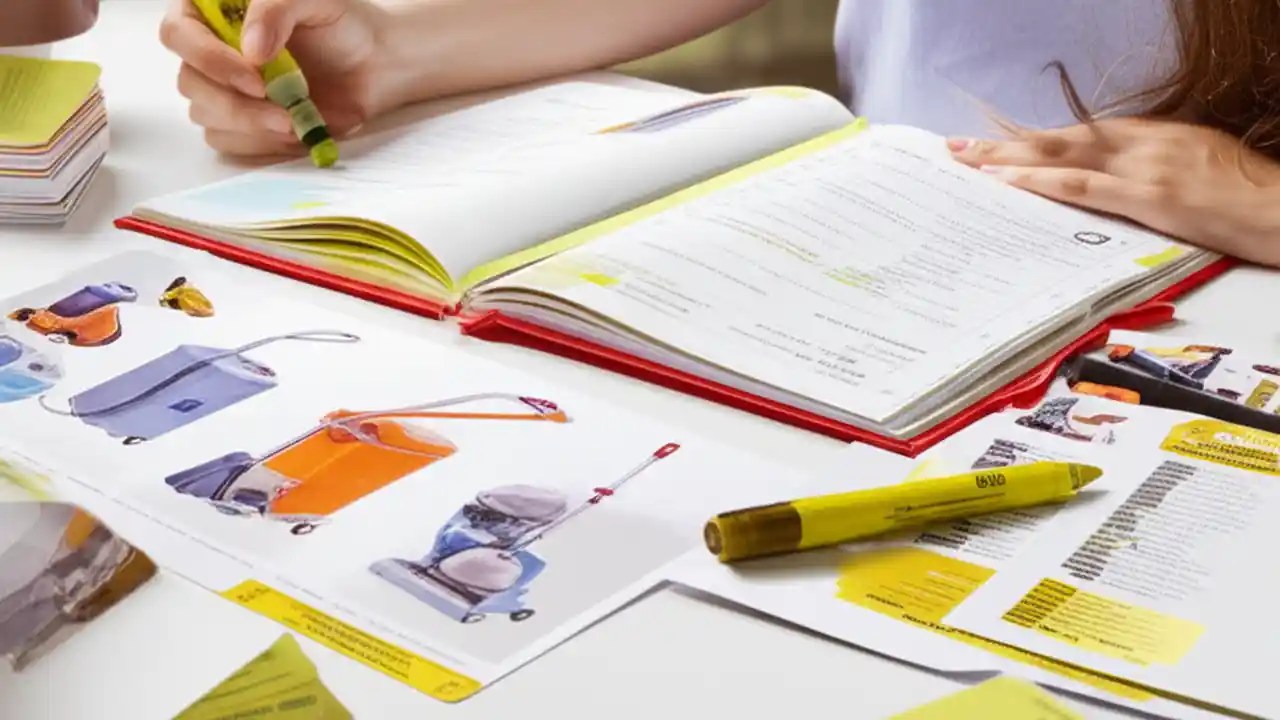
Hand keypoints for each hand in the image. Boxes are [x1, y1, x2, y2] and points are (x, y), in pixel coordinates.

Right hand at [160, 0, 389, 158]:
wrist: (372, 64)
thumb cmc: (341, 24)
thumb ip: (277, 9)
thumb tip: (250, 48)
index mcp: (212, 10)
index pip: (179, 33)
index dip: (210, 60)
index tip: (255, 79)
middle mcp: (208, 49)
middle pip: (190, 83)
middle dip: (237, 105)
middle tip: (284, 116)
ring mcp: (220, 87)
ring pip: (207, 116)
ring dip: (251, 127)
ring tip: (296, 124)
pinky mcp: (237, 121)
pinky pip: (228, 141)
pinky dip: (261, 143)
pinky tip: (294, 132)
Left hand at [948, 118, 1279, 267]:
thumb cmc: (1246, 195)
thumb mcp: (1194, 167)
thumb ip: (1150, 168)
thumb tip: (1110, 179)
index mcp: (1153, 135)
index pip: (1078, 135)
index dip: (1033, 140)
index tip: (995, 145)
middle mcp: (1143, 143)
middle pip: (1059, 139)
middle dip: (1006, 144)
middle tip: (957, 147)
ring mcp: (1145, 167)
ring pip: (1062, 157)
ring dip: (1009, 160)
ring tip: (966, 163)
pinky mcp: (1151, 196)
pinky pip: (1084, 187)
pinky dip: (1042, 183)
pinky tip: (1010, 184)